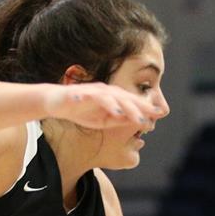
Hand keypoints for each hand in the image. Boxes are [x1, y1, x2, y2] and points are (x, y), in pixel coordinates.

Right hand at [42, 82, 156, 133]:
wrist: (55, 103)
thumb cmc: (81, 111)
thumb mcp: (103, 120)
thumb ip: (119, 120)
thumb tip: (138, 123)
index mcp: (112, 98)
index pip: (132, 102)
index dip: (145, 108)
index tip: (159, 115)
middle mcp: (105, 92)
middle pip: (126, 98)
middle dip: (140, 107)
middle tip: (152, 117)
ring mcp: (93, 92)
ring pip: (112, 97)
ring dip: (125, 107)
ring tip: (135, 117)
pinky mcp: (81, 93)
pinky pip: (93, 98)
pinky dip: (103, 103)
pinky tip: (113, 110)